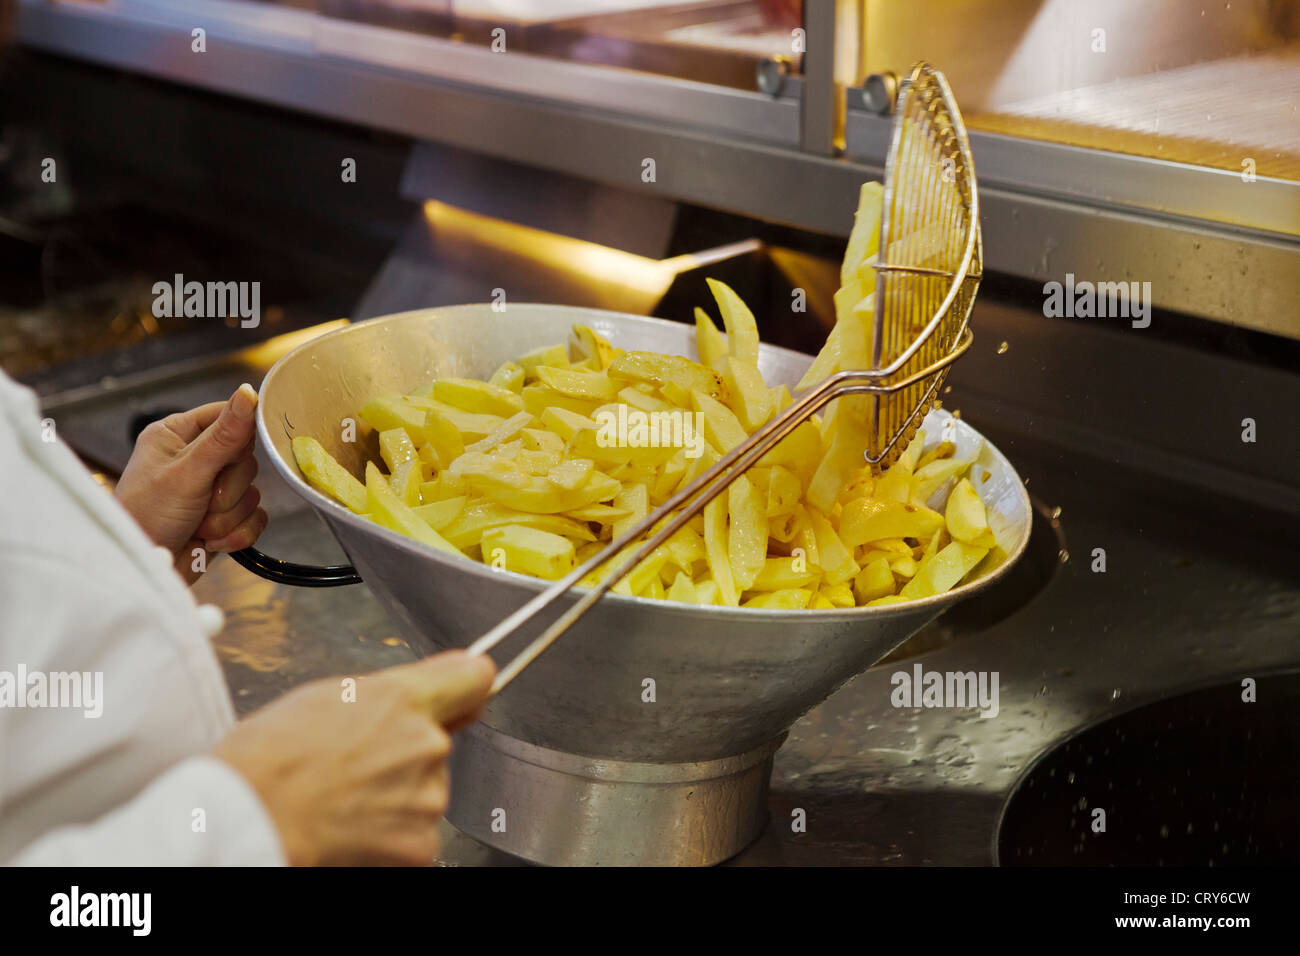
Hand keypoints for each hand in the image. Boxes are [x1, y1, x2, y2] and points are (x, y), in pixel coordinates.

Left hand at [115, 384, 266, 582]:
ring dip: (229, 516)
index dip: (239, 436)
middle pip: (246, 459)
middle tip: (203, 500)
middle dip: (228, 489)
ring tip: (199, 525)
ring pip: (252, 492)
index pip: (228, 416)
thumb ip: (224, 436)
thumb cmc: (147, 515)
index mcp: (178, 434)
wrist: (143, 570)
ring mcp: (211, 490)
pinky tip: (211, 540)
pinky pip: (255, 517)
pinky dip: (237, 533)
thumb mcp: (187, 471)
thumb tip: (249, 391)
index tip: (233, 455)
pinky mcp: (225, 519)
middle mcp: (196, 459)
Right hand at [214, 651, 495, 866]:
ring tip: (341, 798)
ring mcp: (427, 798)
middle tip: (352, 766)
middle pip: (437, 742)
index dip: (463, 686)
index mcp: (404, 698)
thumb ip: (388, 693)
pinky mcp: (420, 845)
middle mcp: (426, 744)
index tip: (456, 698)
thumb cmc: (268, 759)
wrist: (247, 820)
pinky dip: (389, 836)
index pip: (474, 677)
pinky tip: (350, 828)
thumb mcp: (324, 696)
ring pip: (425, 790)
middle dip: (405, 753)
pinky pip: (415, 834)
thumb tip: (424, 690)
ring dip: (396, 796)